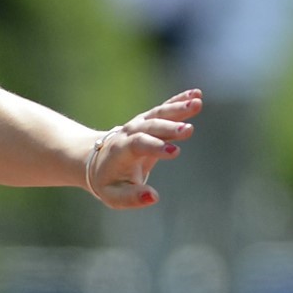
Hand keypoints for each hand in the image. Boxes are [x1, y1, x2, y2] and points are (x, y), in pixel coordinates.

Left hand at [85, 89, 201, 208]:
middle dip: (169, 128)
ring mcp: (140, 124)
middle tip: (188, 130)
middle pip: (150, 126)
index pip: (138, 145)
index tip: (175, 154)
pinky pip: (164, 108)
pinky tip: (197, 94)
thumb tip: (154, 197)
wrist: (96, 160)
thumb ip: (132, 198)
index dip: (155, 147)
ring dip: (177, 108)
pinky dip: (179, 100)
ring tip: (197, 103)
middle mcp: (130, 133)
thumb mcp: (114, 196)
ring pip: (158, 113)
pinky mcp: (149, 120)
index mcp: (121, 151)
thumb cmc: (108, 182)